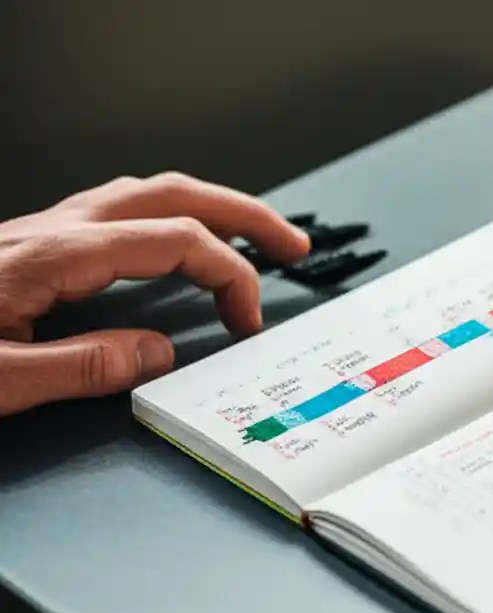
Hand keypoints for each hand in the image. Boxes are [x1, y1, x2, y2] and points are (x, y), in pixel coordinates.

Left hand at [0, 173, 308, 414]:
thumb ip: (82, 367)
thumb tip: (158, 354)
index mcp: (53, 254)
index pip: (174, 239)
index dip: (229, 273)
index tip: (246, 319)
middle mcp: (53, 229)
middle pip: (172, 195)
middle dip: (244, 215)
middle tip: (291, 243)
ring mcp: (41, 230)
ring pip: (146, 195)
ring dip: (209, 210)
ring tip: (249, 235)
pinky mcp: (31, 244)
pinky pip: (120, 212)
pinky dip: (170, 219)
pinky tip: (175, 243)